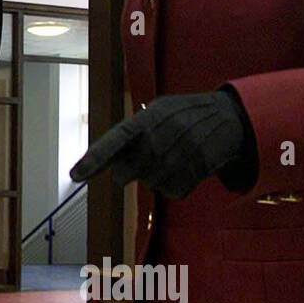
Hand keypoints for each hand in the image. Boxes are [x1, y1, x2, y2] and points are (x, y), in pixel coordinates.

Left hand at [69, 90, 252, 199]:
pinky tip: (186, 166)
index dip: (94, 158)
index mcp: (148, 117)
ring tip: (173, 155)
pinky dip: (175, 184)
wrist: (229, 117)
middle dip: (132, 169)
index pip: (115, 139)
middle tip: (149, 155)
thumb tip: (113, 167)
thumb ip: (132, 135)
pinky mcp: (199, 168)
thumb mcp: (157, 111)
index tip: (74, 176)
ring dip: (156, 176)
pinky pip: (172, 191)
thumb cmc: (182, 116)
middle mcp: (163, 134)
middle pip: (130, 171)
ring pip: (151, 183)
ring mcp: (182, 152)